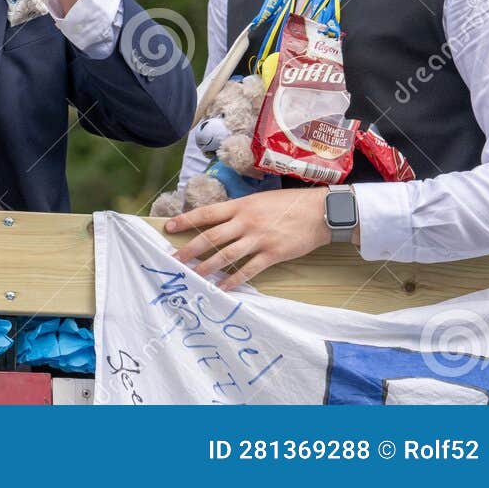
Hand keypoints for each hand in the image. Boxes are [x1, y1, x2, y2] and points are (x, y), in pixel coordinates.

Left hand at [164, 187, 338, 288]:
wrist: (319, 212)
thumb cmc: (287, 204)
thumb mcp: (258, 200)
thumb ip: (238, 211)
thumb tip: (216, 221)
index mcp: (240, 206)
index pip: (207, 213)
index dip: (186, 220)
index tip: (169, 227)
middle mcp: (246, 222)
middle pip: (211, 237)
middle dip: (190, 249)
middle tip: (174, 260)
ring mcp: (259, 238)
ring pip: (227, 255)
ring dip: (207, 267)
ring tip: (193, 276)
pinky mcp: (273, 254)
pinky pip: (249, 269)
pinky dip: (234, 280)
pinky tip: (222, 287)